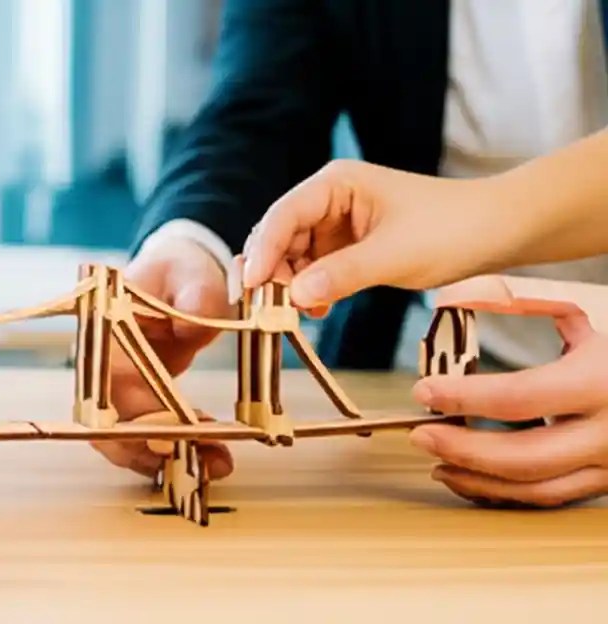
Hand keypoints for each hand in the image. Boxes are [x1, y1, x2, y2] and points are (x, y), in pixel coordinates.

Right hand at [91, 233, 234, 478]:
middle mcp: (103, 371)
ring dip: (170, 462)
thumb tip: (191, 327)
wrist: (179, 276)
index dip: (130, 421)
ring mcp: (120, 393)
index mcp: (103, 336)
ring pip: (130, 444)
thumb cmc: (177, 270)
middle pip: (111, 429)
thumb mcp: (190, 273)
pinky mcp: (142, 405)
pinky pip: (151, 440)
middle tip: (206, 461)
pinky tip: (212, 457)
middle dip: (156, 453)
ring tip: (217, 464)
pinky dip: (179, 454)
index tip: (170, 438)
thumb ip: (195, 295)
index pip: (105, 389)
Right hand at [239, 160, 521, 312]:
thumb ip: (340, 275)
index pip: (283, 216)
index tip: (250, 287)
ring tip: (301, 313)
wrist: (499, 232)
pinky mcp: (348, 247)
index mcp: (336, 184)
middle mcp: (329, 200)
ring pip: (292, 256)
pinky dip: (309, 290)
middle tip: (269, 309)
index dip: (263, 252)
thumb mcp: (394, 255)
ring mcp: (337, 224)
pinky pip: (314, 269)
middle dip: (272, 272)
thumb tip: (294, 296)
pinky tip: (317, 309)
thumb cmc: (454, 229)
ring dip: (290, 286)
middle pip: (279, 236)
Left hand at [409, 313, 607, 507]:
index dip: (464, 398)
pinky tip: (471, 477)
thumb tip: (454, 299)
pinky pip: (550, 497)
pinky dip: (505, 493)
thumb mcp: (586, 316)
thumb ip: (524, 306)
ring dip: (477, 480)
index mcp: (603, 381)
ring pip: (534, 488)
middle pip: (522, 456)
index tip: (424, 391)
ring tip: (437, 462)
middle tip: (421, 435)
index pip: (519, 398)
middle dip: (462, 450)